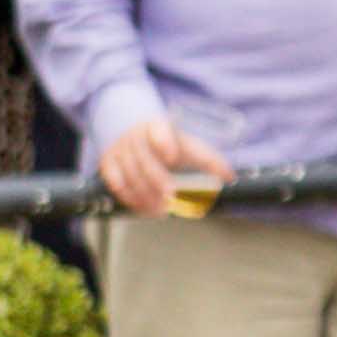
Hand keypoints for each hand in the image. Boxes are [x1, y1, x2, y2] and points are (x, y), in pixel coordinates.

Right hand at [93, 117, 226, 218]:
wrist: (131, 129)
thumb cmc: (168, 142)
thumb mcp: (188, 144)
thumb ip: (208, 160)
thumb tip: (229, 177)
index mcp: (158, 126)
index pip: (159, 130)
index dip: (164, 142)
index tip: (172, 156)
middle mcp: (136, 136)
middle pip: (146, 160)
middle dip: (159, 181)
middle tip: (172, 198)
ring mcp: (120, 149)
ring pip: (131, 175)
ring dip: (147, 196)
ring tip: (163, 210)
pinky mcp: (108, 162)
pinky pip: (115, 182)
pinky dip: (130, 197)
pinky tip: (144, 209)